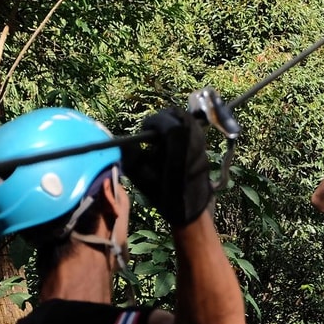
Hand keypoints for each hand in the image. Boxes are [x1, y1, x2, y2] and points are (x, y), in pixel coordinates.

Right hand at [122, 107, 212, 226]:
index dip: (152, 122)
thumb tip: (120, 143)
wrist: (191, 209)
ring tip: (161, 139)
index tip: (144, 131)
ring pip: (184, 118)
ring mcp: (201, 141)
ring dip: (170, 123)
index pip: (165, 120)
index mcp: (179, 146)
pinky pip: (191, 126)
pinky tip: (171, 145)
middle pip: (176, 114)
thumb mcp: (143, 179)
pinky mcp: (203, 144)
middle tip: (151, 134)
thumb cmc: (166, 196)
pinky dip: (179, 129)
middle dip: (161, 120)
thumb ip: (131, 157)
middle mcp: (192, 139)